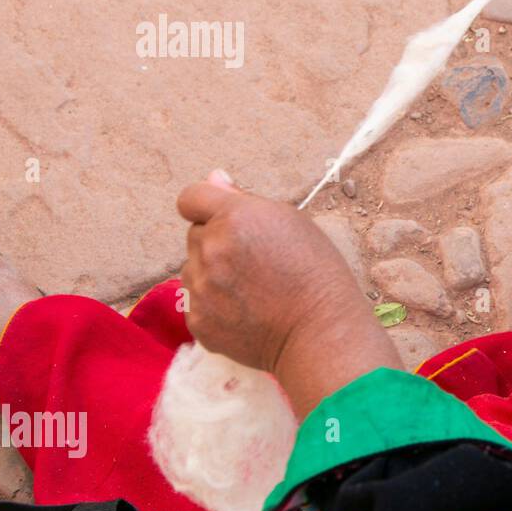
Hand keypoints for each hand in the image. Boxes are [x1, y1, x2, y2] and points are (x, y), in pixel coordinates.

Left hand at [177, 171, 401, 415]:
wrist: (320, 332)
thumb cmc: (317, 273)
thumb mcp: (293, 223)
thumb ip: (245, 200)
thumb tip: (214, 178)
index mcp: (235, 218)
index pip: (191, 198)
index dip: (207, 206)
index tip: (225, 220)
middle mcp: (210, 249)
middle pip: (196, 235)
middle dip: (218, 242)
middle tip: (255, 261)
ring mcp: (200, 287)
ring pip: (194, 269)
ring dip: (215, 273)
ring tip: (254, 290)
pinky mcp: (197, 319)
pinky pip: (197, 302)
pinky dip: (216, 305)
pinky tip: (247, 311)